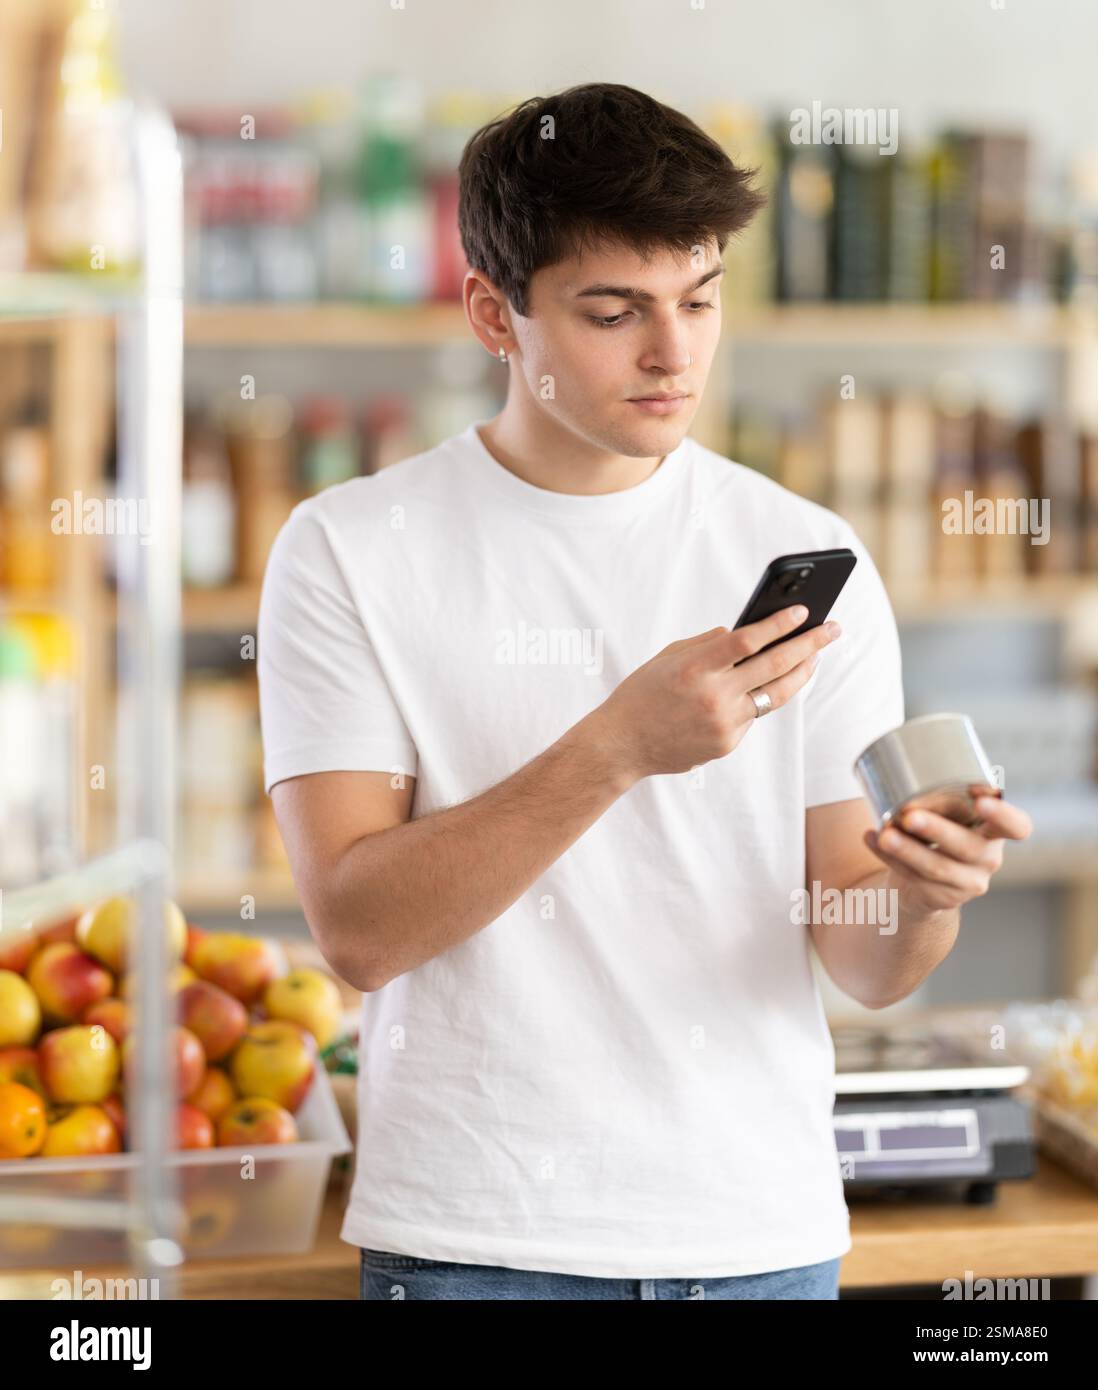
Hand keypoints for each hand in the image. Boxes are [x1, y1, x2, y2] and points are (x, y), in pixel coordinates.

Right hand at [592, 604, 841, 780]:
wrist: (621, 744)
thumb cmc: (643, 693)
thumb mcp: (668, 657)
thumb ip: (708, 643)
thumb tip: (747, 633)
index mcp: (695, 667)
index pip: (748, 639)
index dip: (779, 624)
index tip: (804, 610)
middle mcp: (713, 695)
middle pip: (775, 666)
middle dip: (810, 644)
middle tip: (833, 629)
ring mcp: (723, 723)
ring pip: (776, 695)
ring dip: (802, 673)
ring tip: (816, 658)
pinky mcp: (727, 744)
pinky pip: (753, 716)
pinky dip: (760, 699)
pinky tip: (768, 686)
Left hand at [864, 795, 1032, 915]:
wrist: (926, 884)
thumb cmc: (939, 833)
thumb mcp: (947, 816)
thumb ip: (938, 801)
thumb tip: (901, 783)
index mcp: (995, 831)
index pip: (1017, 827)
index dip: (1003, 815)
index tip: (981, 799)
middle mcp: (989, 858)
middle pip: (969, 847)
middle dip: (938, 830)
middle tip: (909, 816)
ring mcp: (968, 882)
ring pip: (937, 867)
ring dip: (907, 849)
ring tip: (884, 834)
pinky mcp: (943, 898)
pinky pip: (913, 878)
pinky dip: (887, 857)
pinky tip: (871, 838)